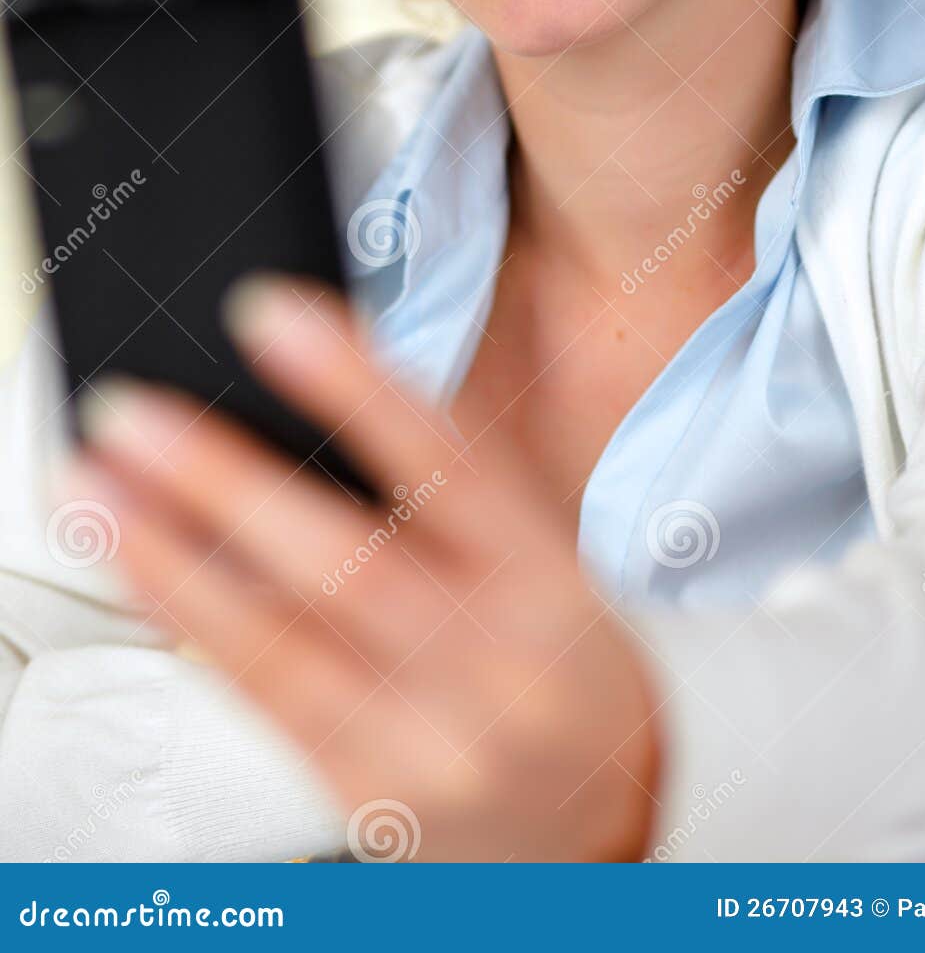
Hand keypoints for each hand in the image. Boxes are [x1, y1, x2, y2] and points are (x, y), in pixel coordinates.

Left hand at [57, 276, 661, 861]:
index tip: (268, 313)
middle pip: (346, 559)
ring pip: (285, 639)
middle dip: (225, 479)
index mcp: (547, 579)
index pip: (449, 461)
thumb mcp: (544, 561)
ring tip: (98, 488)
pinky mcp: (377, 797)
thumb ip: (451, 486)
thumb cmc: (563, 661)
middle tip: (132, 413)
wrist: (619, 817)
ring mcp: (434, 740)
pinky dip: (195, 628)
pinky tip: (144, 571)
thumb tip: (321, 382)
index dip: (354, 381)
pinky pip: (270, 703)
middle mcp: (497, 662)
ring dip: (173, 556)